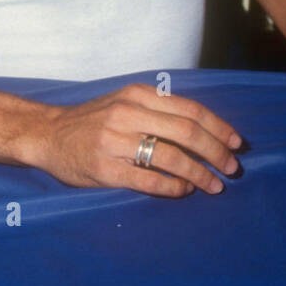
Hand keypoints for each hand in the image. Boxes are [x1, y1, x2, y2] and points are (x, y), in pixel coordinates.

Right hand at [34, 83, 242, 196]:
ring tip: (214, 185)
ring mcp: (115, 141)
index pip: (190, 109)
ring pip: (171, 158)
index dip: (218, 127)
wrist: (49, 134)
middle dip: (216, 152)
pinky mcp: (105, 168)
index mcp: (138, 94)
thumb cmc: (94, 119)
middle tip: (232, 168)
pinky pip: (148, 180)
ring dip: (199, 174)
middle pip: (187, 132)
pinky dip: (172, 187)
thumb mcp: (126, 102)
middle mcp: (128, 113)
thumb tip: (206, 128)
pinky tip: (184, 191)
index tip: (236, 142)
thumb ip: (159, 109)